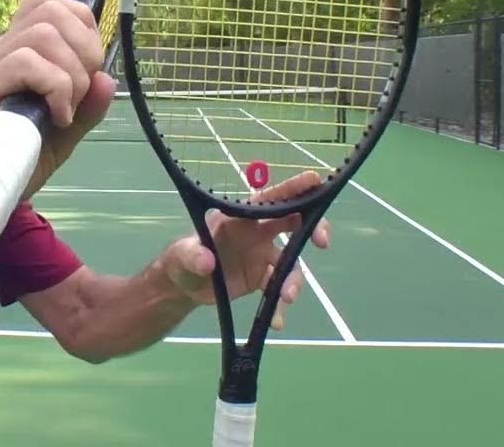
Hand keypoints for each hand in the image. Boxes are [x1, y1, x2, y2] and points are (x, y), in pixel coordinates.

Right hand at [0, 0, 113, 228]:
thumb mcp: (53, 142)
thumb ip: (82, 113)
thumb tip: (108, 80)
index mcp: (11, 59)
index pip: (48, 6)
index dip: (83, 29)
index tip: (88, 75)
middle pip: (50, 9)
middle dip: (84, 49)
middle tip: (80, 95)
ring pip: (42, 32)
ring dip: (71, 73)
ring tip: (66, 112)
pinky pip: (25, 63)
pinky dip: (56, 89)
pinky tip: (56, 120)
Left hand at [161, 170, 331, 330]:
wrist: (184, 287)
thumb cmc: (181, 261)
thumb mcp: (181, 257)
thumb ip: (194, 256)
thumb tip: (208, 262)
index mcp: (239, 217)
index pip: (269, 198)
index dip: (292, 188)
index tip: (314, 182)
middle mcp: (256, 232)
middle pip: (293, 222)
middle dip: (313, 226)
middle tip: (322, 241)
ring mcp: (262, 254)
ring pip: (291, 261)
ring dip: (295, 279)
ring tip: (288, 297)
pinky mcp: (262, 277)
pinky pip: (279, 288)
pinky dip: (281, 304)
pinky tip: (277, 321)